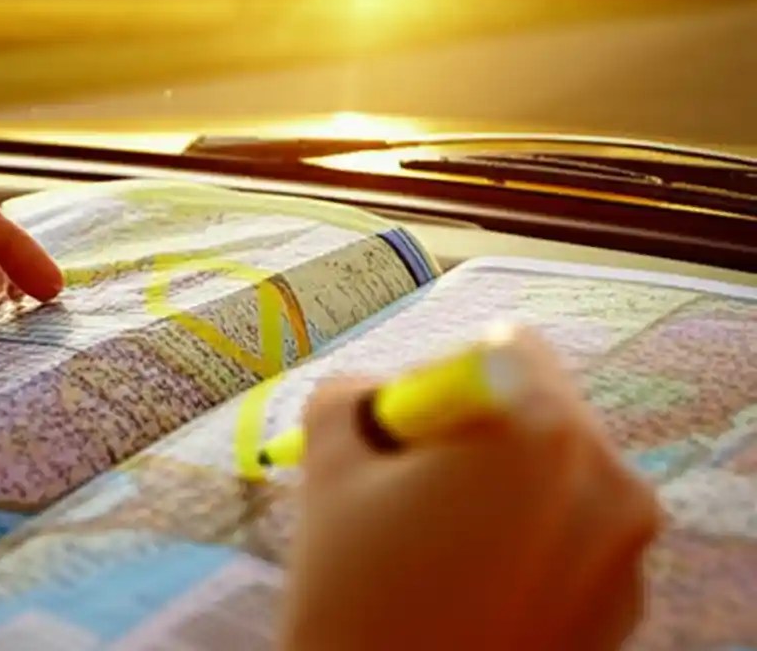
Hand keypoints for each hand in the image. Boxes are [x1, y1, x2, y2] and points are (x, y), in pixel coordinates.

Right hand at [281, 328, 661, 650]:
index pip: (504, 350)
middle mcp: (607, 479)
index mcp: (539, 430)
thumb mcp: (329, 465)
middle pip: (537, 410)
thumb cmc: (352, 593)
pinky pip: (573, 535)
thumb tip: (380, 395)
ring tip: (435, 549)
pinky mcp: (624, 604)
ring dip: (501, 489)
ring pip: (555, 475)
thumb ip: (354, 397)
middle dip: (475, 437)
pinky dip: (527, 542)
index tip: (404, 438)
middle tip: (409, 494)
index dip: (443, 384)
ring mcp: (625, 549)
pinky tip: (469, 588)